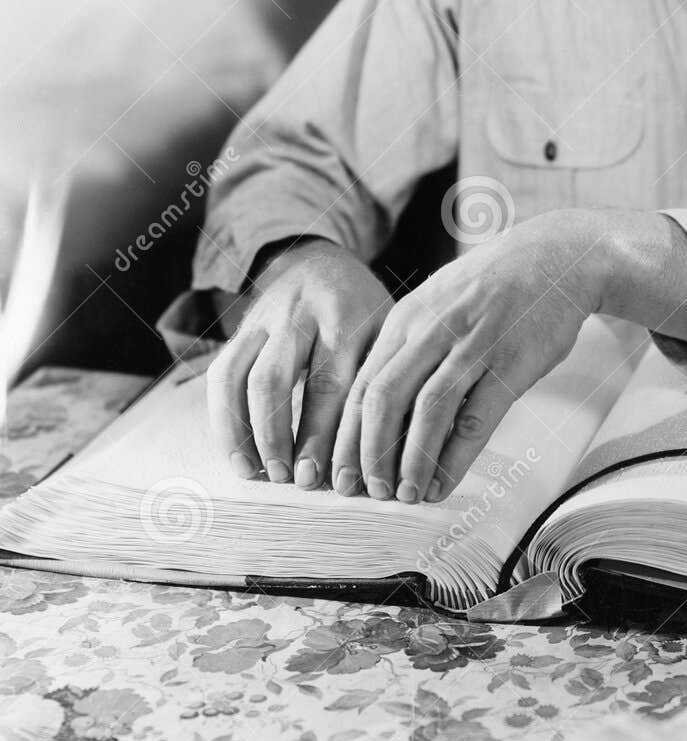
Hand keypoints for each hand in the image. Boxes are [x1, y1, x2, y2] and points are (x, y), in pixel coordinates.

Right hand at [205, 240, 393, 487]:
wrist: (319, 260)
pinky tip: (239, 455)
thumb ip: (391, 379)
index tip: (337, 481)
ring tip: (261, 474)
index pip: (333, 383)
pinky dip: (224, 419)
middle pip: (279, 380)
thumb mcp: (389, 329)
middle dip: (283, 436)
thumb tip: (411, 448)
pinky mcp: (240, 331)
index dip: (329, 436)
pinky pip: (221, 376)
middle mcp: (300, 315)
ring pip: (243, 378)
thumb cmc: (365, 309)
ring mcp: (264, 321)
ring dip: (247, 432)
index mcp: (347, 317)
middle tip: (296, 480)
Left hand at [329, 211, 605, 503]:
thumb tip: (375, 406)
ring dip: (410, 460)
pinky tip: (443, 483)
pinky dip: (455, 458)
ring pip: (427, 410)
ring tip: (404, 496)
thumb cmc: (493, 287)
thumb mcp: (438, 302)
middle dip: (369, 453)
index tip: (339, 473)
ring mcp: (474, 344)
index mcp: (407, 318)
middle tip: (367, 492)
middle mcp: (434, 329)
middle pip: (383, 399)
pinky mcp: (512, 362)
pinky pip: (477, 417)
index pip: (361, 384)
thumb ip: (407, 347)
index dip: (345, 435)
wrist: (556, 256)